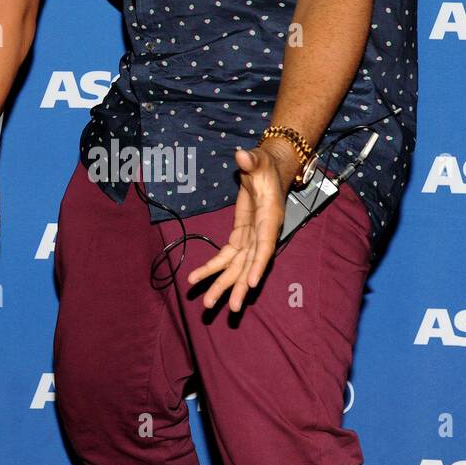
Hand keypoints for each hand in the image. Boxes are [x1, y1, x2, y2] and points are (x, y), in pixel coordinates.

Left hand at [187, 139, 300, 312]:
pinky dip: (213, 267)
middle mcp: (262, 234)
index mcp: (268, 219)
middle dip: (239, 286)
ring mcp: (251, 238)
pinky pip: (226, 257)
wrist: (266, 168)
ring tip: (207, 304)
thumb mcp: (258, 160)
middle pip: (250, 265)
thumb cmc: (264, 165)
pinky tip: (197, 278)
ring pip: (237, 267)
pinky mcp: (240, 237)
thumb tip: (242, 156)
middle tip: (230, 309)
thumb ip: (251, 160)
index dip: (258, 265)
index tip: (251, 285)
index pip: (265, 246)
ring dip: (223, 285)